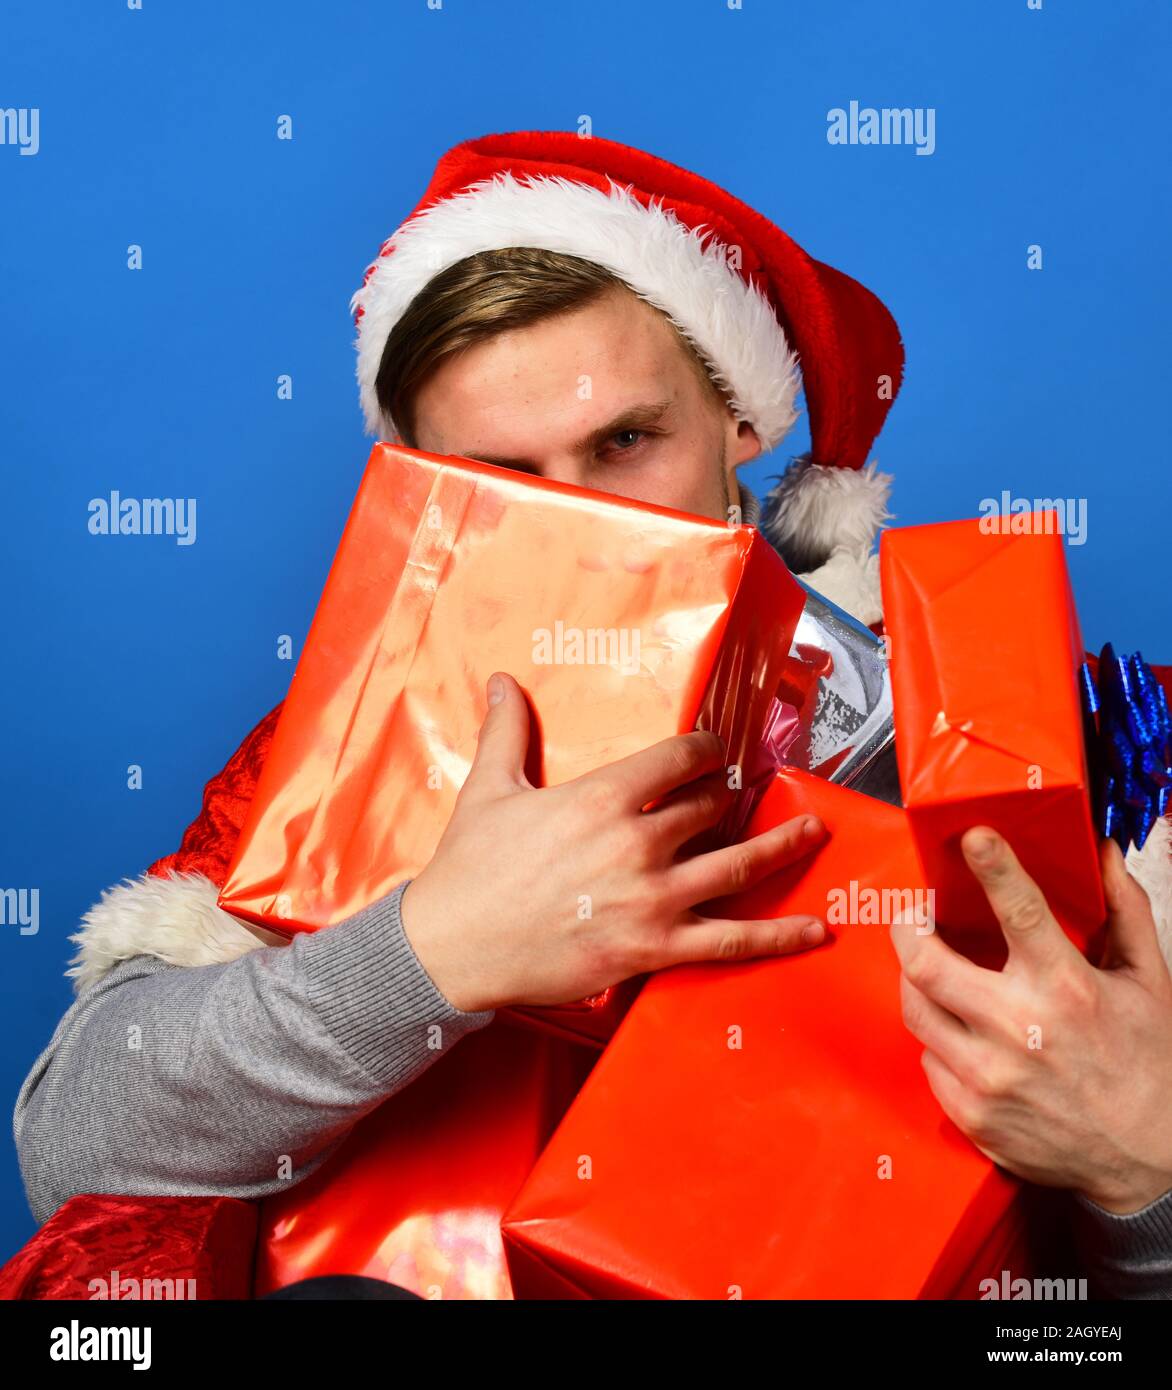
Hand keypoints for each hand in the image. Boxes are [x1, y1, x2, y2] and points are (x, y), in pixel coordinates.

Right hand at [401, 672, 827, 1013]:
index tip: (714, 750)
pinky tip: (816, 931)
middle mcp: (638, 843)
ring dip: (781, 846)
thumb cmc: (469, 868)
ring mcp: (653, 899)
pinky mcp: (654, 949)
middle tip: (743, 793)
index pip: (679, 758)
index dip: (705, 749)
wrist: (451, 947)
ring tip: (813, 832)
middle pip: (711, 807)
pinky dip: (779, 937)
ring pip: (738, 865)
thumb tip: (504, 680)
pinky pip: (731, 942)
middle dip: (729, 796)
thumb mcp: (488, 789)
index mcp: (603, 797)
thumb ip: (507, 731)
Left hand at [891, 827, 1171, 1213]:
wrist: (1150, 1161)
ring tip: (932, 969)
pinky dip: (938, 1038)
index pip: (1020, 912)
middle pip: (925, 963)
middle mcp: (1020, 1031)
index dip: (993, 867)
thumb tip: (1102, 852)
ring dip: (915, 980)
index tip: (972, 836)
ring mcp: (988, 1077)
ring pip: (913, 1007)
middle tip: (913, 914)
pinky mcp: (970, 1114)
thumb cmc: (1148, 1065)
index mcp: (1067, 990)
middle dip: (907, 926)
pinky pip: (926, 1057)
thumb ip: (1124, 911)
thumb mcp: (1149, 982)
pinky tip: (960, 1032)